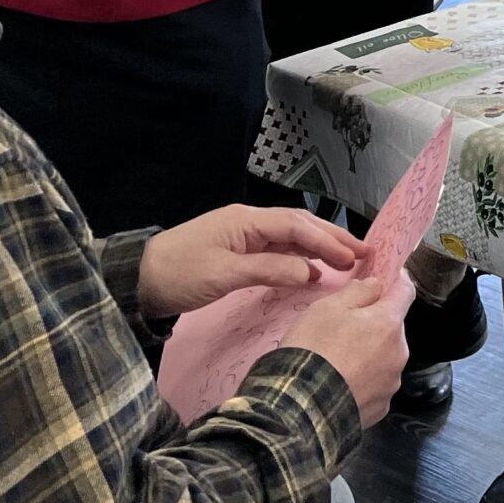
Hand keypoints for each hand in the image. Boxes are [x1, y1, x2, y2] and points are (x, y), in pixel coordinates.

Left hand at [136, 205, 367, 317]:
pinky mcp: (237, 253)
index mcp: (247, 221)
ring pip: (291, 238)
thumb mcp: (224, 275)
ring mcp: (243, 237)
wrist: (138, 281)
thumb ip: (270, 271)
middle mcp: (249, 223)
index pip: (297, 227)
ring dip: (320, 248)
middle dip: (333, 239)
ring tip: (349, 261)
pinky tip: (314, 271)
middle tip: (365, 255)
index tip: (354, 259)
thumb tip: (312, 274)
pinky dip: (300, 259)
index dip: (328, 242)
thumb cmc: (180, 274)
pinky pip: (278, 251)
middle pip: (300, 226)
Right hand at [280, 279, 409, 426]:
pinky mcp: (381, 408)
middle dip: (375, 323)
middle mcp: (399, 352)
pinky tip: (341, 383)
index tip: (385, 278)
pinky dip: (364, 380)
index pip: (406, 292)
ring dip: (370, 353)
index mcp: (389, 323)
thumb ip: (358, 291)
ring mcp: (392, 383)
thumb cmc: (313, 349)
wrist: (300, 408)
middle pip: (392, 327)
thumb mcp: (327, 307)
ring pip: (385, 357)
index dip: (396, 282)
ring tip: (339, 360)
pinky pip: (376, 385)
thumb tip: (376, 285)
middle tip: (345, 327)